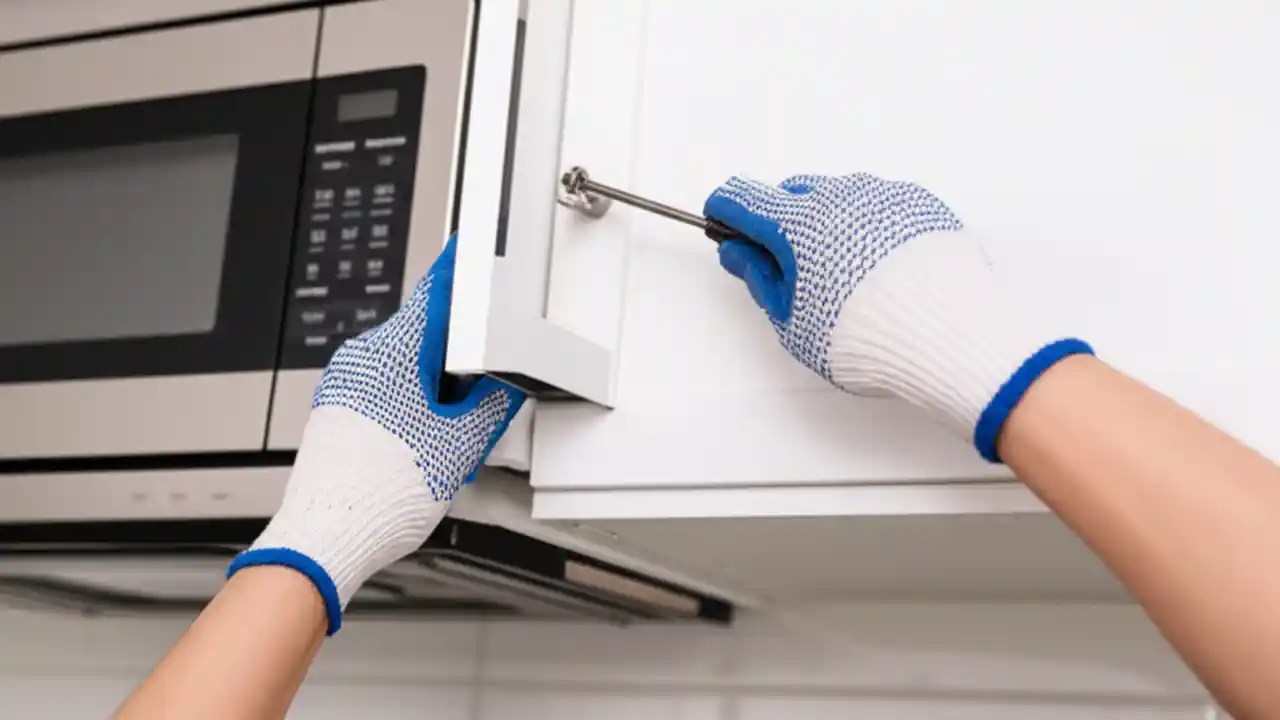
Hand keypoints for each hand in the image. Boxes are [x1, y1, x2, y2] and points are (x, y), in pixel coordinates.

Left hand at [228, 237, 524, 634]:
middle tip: (488, 381)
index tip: (471, 256)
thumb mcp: (460, 443)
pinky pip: (388, 393)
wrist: (326, 540)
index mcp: (389, 352)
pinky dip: (415, 405)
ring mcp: (345, 389)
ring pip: (407, 369)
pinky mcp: (341, 415)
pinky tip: (430, 441)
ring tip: (456, 427)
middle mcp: (360, 362)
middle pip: (424, 336)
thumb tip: (505, 386)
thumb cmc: (375, 495)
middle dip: (461, 356)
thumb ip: (491, 403)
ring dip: (437, 387)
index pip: (434, 295)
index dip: (462, 277)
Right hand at [705, 173, 1090, 460]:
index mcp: (797, 223)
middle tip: (788, 267)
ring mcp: (885, 196)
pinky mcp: (922, 206)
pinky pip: (881, 206)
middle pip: (792, 192)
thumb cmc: (870, 337)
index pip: (744, 199)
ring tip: (843, 275)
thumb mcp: (795, 322)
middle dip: (780, 221)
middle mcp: (840, 196)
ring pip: (839, 196)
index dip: (726, 212)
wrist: (955, 338)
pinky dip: (870, 227)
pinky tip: (881, 268)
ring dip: (828, 222)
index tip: (722, 221)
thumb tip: (741, 254)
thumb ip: (761, 280)